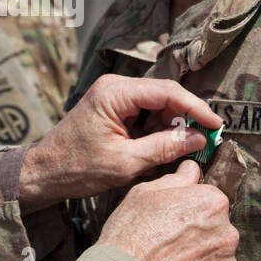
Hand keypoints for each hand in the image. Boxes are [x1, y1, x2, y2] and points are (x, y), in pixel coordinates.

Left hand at [17, 74, 222, 209]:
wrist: (44, 173)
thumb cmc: (77, 168)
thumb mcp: (125, 162)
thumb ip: (163, 148)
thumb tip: (198, 139)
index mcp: (115, 92)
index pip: (167, 91)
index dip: (196, 108)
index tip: (217, 124)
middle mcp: (116, 87)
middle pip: (165, 97)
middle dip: (184, 120)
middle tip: (203, 143)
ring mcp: (114, 97)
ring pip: (157, 107)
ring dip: (169, 129)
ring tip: (174, 154)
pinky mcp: (114, 110)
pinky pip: (145, 116)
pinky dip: (156, 133)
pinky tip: (158, 153)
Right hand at [97, 160, 237, 260]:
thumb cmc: (130, 235)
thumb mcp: (145, 194)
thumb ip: (177, 180)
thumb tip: (192, 170)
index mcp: (213, 203)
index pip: (211, 201)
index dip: (191, 209)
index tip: (174, 219)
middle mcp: (227, 233)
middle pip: (218, 229)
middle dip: (199, 234)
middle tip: (169, 242)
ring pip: (217, 257)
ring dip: (201, 259)